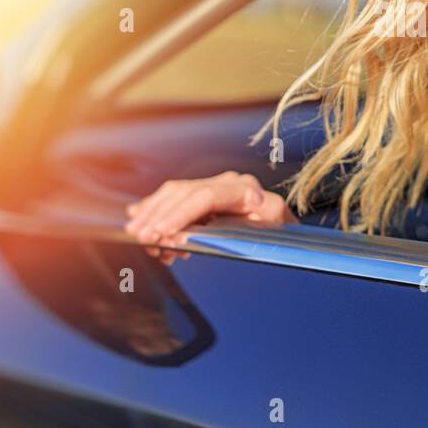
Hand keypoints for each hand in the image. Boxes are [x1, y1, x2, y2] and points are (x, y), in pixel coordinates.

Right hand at [122, 172, 294, 260]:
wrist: (290, 237)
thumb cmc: (280, 244)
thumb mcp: (265, 243)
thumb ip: (234, 238)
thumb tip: (185, 238)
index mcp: (249, 193)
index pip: (205, 196)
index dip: (180, 215)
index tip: (160, 234)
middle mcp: (233, 184)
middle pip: (185, 192)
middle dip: (158, 217)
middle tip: (140, 238)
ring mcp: (219, 186)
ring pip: (176, 192)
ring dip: (152, 213)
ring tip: (138, 236)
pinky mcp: (209, 192)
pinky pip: (176, 195)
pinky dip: (155, 207)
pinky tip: (138, 216)